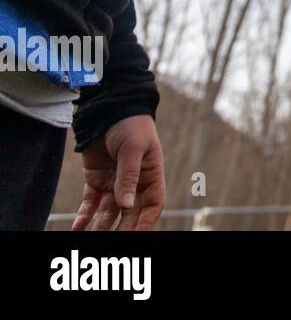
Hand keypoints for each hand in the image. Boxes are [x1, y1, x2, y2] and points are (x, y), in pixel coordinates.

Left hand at [72, 115, 165, 230]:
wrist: (109, 108)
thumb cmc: (130, 125)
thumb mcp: (133, 149)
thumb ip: (129, 177)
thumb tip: (126, 205)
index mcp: (151, 175)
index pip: (151, 206)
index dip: (144, 223)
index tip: (135, 236)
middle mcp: (134, 184)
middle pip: (128, 214)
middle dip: (120, 230)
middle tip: (109, 244)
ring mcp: (114, 184)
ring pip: (107, 213)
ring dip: (99, 227)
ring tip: (88, 240)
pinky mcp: (96, 181)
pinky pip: (90, 204)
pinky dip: (84, 217)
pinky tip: (77, 228)